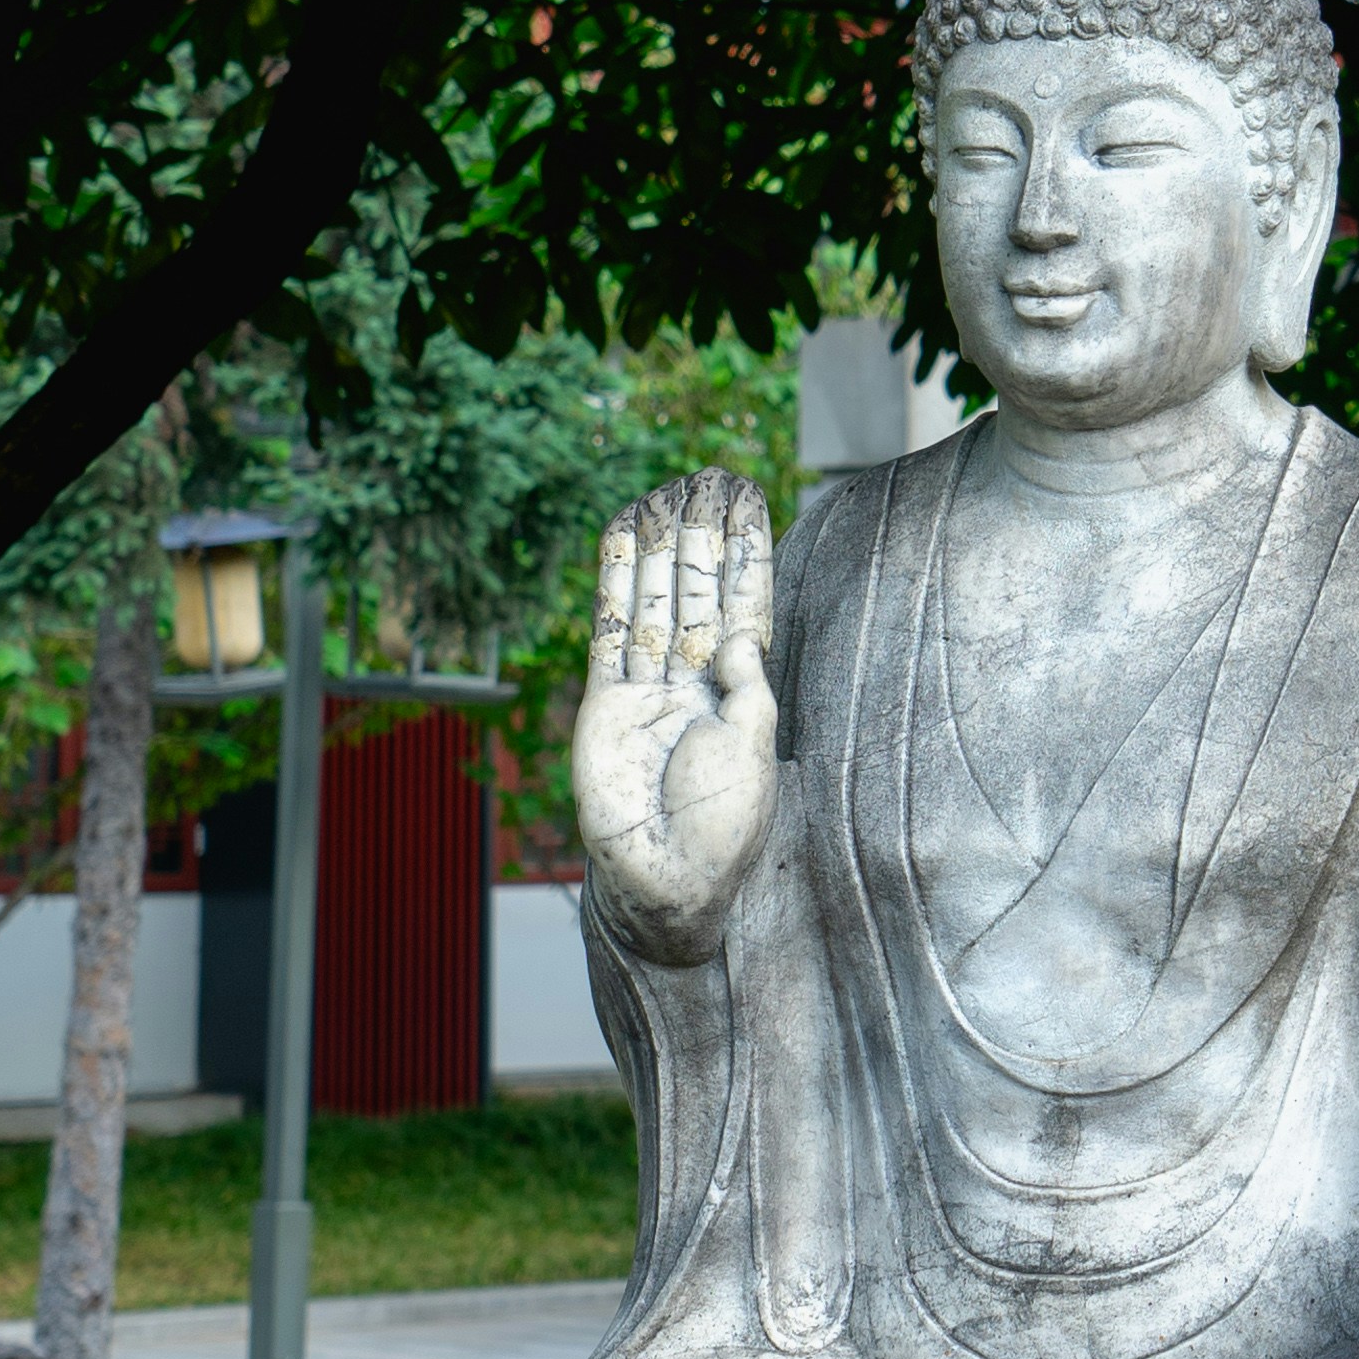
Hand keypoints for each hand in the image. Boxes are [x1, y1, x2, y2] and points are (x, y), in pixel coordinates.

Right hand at [569, 471, 777, 959]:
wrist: (664, 883)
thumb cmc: (720, 829)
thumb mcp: (756, 752)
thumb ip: (749, 688)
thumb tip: (740, 635)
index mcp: (736, 694)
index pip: (741, 605)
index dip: (744, 554)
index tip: (750, 501)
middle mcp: (691, 683)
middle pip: (696, 591)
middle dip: (703, 536)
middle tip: (708, 476)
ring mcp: (645, 688)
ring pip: (655, 599)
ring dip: (663, 544)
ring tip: (668, 488)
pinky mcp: (602, 700)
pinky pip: (609, 627)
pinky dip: (616, 579)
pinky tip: (623, 533)